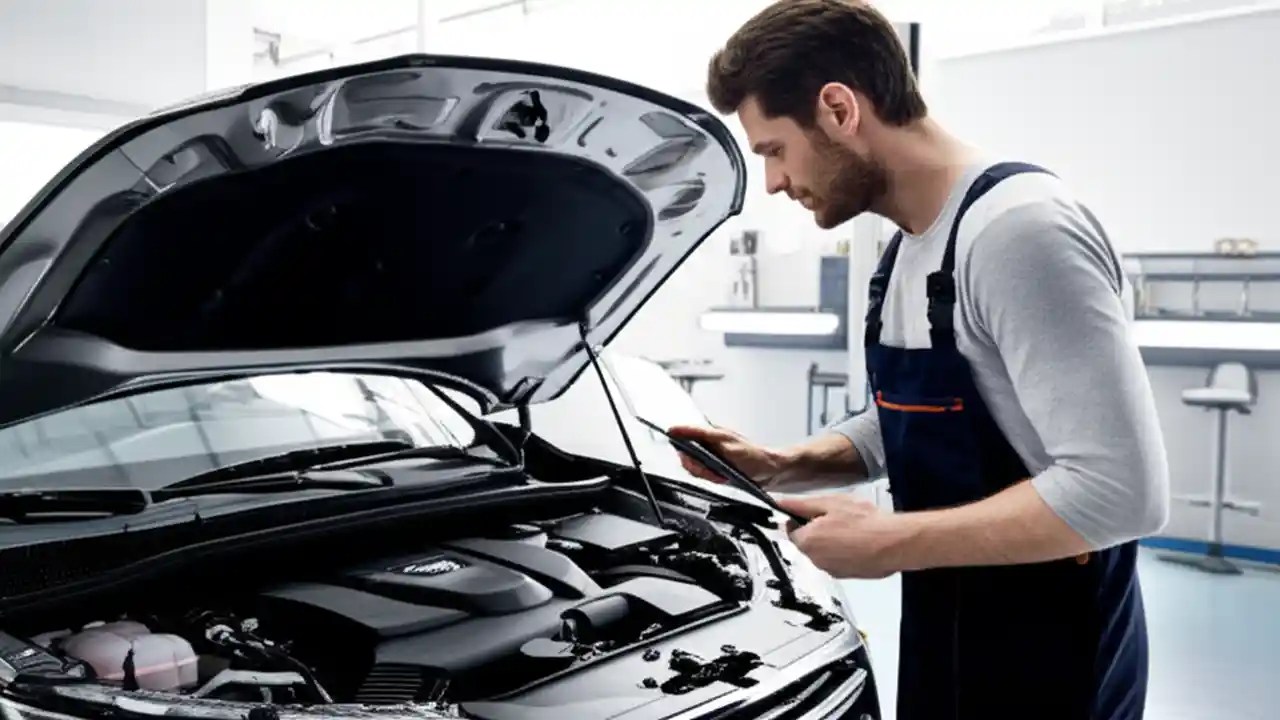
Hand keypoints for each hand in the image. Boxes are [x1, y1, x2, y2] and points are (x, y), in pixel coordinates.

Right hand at [666, 424, 785, 486]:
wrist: (770, 472)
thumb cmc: (753, 456)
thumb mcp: (727, 444)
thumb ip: (704, 438)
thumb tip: (684, 432)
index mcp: (711, 432)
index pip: (687, 430)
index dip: (677, 433)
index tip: (670, 435)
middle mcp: (709, 443)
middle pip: (686, 452)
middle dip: (694, 464)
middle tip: (710, 471)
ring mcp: (711, 456)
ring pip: (692, 465)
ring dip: (703, 472)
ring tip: (719, 475)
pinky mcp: (714, 468)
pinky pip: (701, 474)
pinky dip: (709, 477)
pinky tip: (721, 478)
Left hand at [775, 494, 903, 578]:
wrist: (894, 543)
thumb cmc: (861, 520)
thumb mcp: (830, 503)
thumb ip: (801, 505)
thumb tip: (779, 503)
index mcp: (807, 542)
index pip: (792, 531)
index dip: (802, 519)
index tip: (818, 511)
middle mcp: (815, 561)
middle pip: (808, 543)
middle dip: (818, 531)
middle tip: (839, 518)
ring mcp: (832, 571)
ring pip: (824, 553)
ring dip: (832, 542)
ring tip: (854, 529)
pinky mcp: (849, 577)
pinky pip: (839, 562)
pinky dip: (845, 553)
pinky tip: (861, 542)